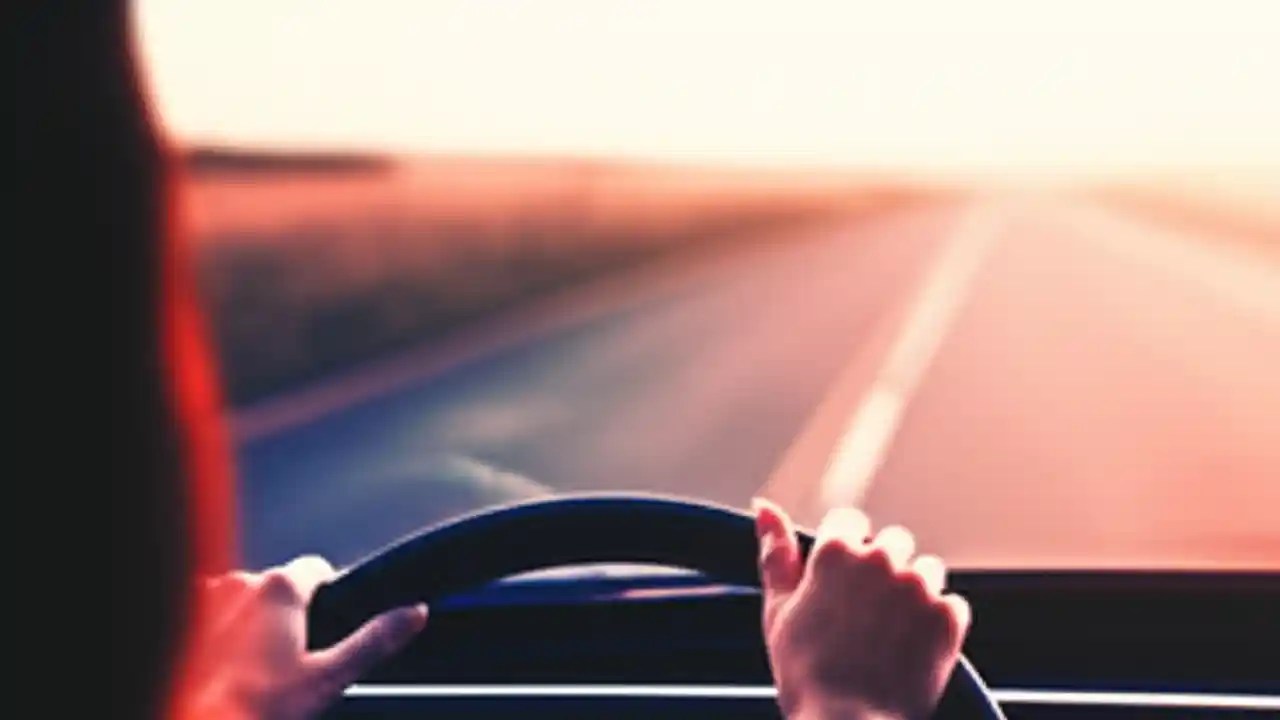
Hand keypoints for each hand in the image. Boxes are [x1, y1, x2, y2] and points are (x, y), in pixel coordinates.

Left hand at [176, 555, 427, 719]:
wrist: (191, 719)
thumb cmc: (258, 708)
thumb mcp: (329, 678)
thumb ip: (375, 640)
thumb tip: (416, 612)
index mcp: (281, 588)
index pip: (317, 568)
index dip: (328, 595)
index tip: (323, 627)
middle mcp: (239, 580)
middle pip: (276, 584)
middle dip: (284, 613)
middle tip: (284, 661)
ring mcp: (202, 595)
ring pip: (238, 597)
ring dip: (244, 619)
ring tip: (245, 667)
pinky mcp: (177, 614)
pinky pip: (204, 610)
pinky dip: (211, 629)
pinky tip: (214, 664)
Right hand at [753, 500, 970, 719]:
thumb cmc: (805, 673)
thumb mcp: (778, 610)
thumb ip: (776, 554)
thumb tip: (764, 507)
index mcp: (835, 552)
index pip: (850, 521)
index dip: (845, 550)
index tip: (842, 582)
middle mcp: (881, 559)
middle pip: (893, 541)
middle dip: (884, 567)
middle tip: (868, 613)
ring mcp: (919, 587)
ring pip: (927, 569)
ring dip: (915, 591)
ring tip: (893, 633)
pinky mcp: (949, 617)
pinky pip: (951, 604)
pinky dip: (938, 622)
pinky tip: (914, 649)